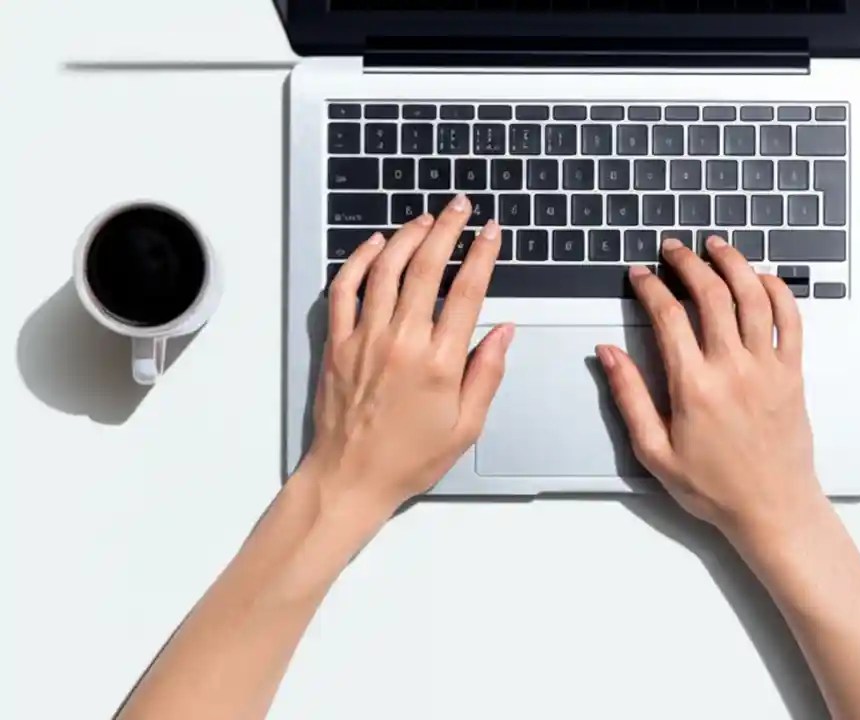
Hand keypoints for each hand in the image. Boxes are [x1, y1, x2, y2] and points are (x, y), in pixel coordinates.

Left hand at [301, 194, 512, 516]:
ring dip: (407, 237)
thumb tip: (503, 332)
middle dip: (446, 230)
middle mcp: (400, 342)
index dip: (481, 255)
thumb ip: (487, 374)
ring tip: (426, 220)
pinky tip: (376, 245)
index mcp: (438, 363)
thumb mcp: (466, 426)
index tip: (491, 232)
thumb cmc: (410, 458)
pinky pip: (344, 290)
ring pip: (385, 270)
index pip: (466, 293)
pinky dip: (358, 261)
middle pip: (425, 269)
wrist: (350, 478)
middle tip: (460, 207)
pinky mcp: (336, 343)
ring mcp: (364, 338)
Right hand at [596, 236, 825, 543]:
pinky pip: (790, 319)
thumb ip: (629, 397)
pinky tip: (761, 278)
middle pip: (711, 295)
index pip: (668, 317)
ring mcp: (767, 368)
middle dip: (688, 263)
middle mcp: (732, 369)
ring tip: (715, 247)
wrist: (772, 508)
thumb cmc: (713, 486)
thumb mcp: (654, 451)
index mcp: (694, 387)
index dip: (650, 287)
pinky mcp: (792, 373)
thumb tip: (608, 354)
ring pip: (753, 297)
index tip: (640, 274)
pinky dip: (777, 290)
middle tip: (673, 249)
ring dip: (733, 264)